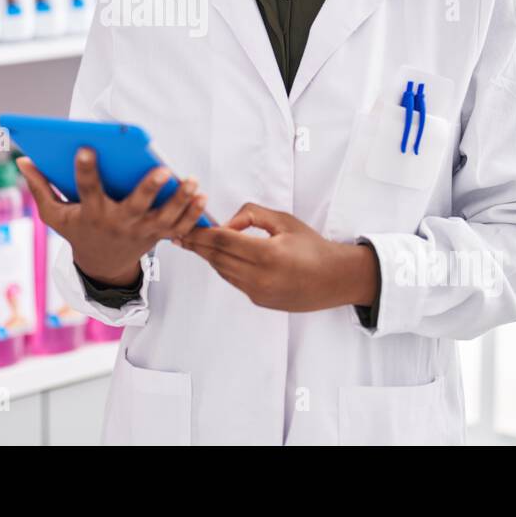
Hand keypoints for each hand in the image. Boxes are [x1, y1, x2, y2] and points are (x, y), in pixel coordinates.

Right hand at [16, 149, 208, 288]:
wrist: (103, 266)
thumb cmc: (78, 232)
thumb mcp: (55, 215)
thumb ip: (39, 188)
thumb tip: (21, 160)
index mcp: (92, 213)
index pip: (86, 189)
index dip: (85, 170)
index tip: (86, 148)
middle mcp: (119, 222)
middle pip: (137, 205)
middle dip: (149, 188)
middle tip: (161, 171)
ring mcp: (142, 231)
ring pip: (165, 216)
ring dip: (180, 200)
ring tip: (191, 181)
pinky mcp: (159, 236)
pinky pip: (180, 227)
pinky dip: (192, 213)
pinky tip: (201, 196)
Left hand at [176, 203, 379, 311]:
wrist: (334, 279)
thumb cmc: (312, 247)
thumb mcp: (283, 220)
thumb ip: (251, 216)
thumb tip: (227, 224)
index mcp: (268, 254)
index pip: (223, 241)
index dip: (201, 233)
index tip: (186, 226)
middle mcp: (260, 277)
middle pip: (217, 258)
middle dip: (198, 245)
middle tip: (181, 234)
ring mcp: (258, 292)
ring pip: (222, 271)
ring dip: (208, 256)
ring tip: (194, 244)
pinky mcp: (258, 300)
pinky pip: (233, 280)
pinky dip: (223, 267)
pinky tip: (217, 256)